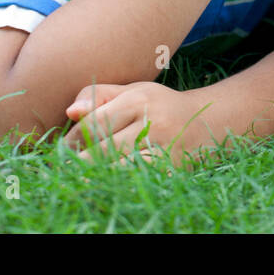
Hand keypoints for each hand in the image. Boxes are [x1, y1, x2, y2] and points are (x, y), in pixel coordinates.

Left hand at [63, 82, 214, 168]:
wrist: (207, 122)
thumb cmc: (158, 106)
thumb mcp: (131, 91)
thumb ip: (97, 95)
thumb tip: (71, 113)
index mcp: (139, 99)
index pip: (93, 124)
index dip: (72, 140)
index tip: (66, 149)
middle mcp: (154, 122)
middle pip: (102, 149)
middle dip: (81, 161)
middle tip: (71, 166)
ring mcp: (166, 148)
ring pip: (118, 169)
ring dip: (98, 175)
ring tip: (88, 175)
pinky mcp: (173, 169)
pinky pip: (138, 181)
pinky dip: (121, 183)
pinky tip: (114, 180)